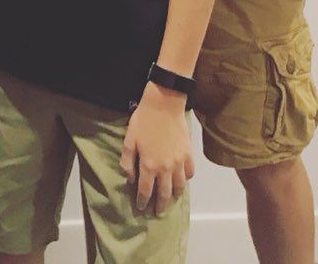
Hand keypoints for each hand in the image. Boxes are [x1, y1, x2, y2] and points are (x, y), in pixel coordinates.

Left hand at [120, 83, 193, 215]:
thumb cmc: (143, 120)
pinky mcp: (189, 155)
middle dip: (159, 206)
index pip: (145, 190)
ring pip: (179, 187)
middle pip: (164, 194)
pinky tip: (181, 180)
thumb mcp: (129, 139)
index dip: (142, 202)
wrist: (164, 105)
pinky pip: (189, 174)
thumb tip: (129, 178)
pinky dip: (185, 180)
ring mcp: (179, 163)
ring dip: (173, 195)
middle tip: (157, 213)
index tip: (141, 209)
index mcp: (149, 165)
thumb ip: (127, 160)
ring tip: (169, 198)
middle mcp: (166, 168)